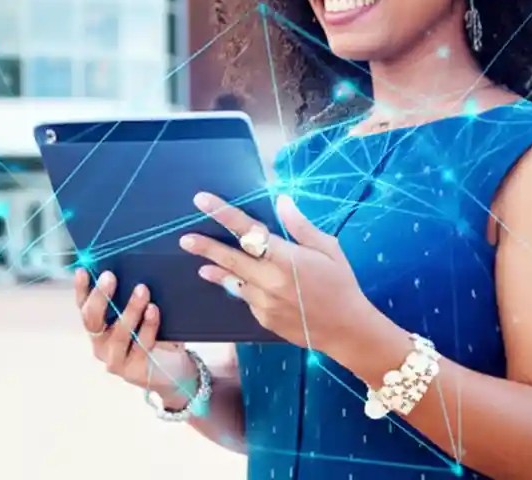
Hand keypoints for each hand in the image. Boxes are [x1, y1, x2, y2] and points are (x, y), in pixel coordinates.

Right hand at [73, 268, 198, 408]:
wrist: (175, 368)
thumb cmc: (155, 332)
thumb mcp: (140, 312)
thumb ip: (130, 295)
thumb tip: (131, 264)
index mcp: (98, 327)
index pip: (83, 306)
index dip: (80, 289)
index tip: (82, 269)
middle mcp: (100, 344)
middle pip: (92, 321)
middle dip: (100, 297)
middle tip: (110, 276)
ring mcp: (114, 360)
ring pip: (118, 334)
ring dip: (130, 310)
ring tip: (142, 290)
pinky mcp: (133, 371)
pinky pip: (140, 346)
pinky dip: (148, 326)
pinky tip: (154, 310)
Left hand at [181, 193, 369, 353]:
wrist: (346, 330)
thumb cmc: (341, 283)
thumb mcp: (328, 249)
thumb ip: (300, 226)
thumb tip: (282, 200)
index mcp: (286, 258)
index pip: (248, 231)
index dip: (223, 213)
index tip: (202, 201)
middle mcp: (270, 280)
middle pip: (230, 258)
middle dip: (205, 247)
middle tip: (185, 238)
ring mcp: (264, 302)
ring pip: (234, 281)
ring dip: (217, 271)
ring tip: (202, 265)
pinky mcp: (263, 318)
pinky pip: (247, 298)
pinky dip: (242, 288)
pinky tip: (242, 284)